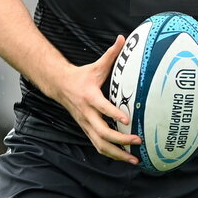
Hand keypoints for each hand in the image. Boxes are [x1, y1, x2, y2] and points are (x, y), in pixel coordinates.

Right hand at [47, 35, 141, 162]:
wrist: (60, 86)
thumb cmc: (82, 76)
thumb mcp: (96, 65)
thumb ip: (111, 54)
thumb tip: (123, 38)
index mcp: (90, 97)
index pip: (102, 108)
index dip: (114, 114)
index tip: (127, 120)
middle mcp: (87, 114)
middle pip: (102, 133)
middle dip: (120, 140)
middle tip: (137, 140)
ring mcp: (86, 124)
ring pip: (100, 144)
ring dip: (117, 153)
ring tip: (134, 158)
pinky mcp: (87, 130)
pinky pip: (99, 146)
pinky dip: (111, 154)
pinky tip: (124, 157)